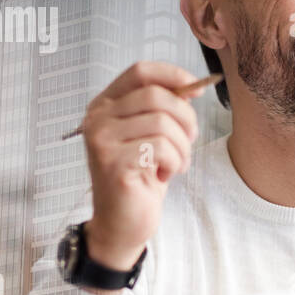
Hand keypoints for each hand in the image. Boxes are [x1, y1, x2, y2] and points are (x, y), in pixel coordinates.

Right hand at [79, 61, 207, 271]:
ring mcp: (101, 140)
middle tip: (189, 141)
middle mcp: (97, 118)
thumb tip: (192, 87)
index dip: (173, 75)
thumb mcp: (153, 136)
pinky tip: (164, 174)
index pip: (140, 71)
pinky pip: (160, 147)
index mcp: (105, 105)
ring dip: (182, 146)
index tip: (196, 90)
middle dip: (186, 118)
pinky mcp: (112, 162)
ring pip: (162, 123)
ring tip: (175, 163)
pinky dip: (174, 161)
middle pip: (157, 96)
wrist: (122, 223)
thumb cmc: (141, 178)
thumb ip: (164, 109)